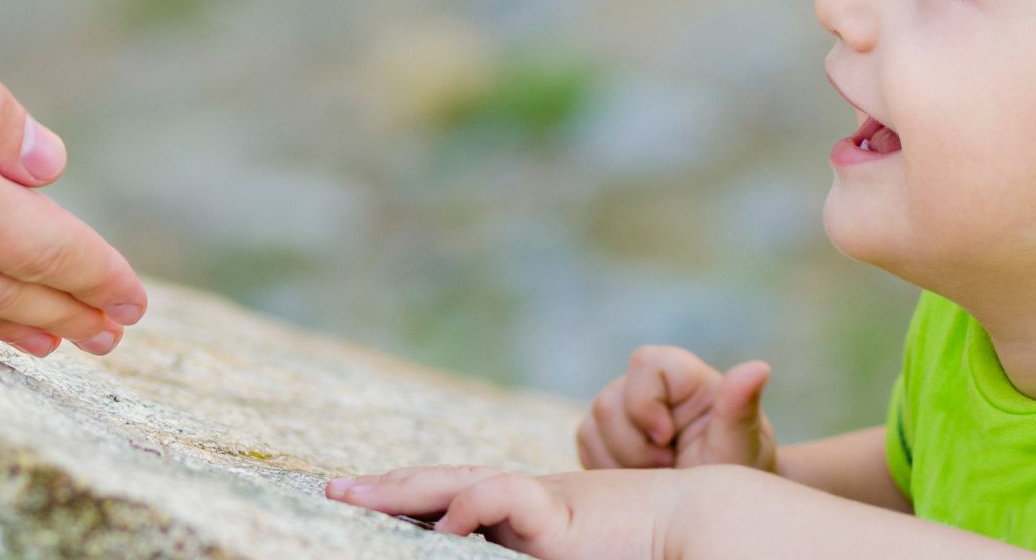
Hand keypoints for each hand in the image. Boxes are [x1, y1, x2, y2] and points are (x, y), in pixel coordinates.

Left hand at [326, 465, 687, 559]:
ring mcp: (537, 502)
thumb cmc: (647, 547)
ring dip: (403, 491)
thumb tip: (467, 536)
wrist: (701, 523)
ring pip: (457, 483)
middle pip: (440, 483)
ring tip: (354, 497)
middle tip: (334, 490)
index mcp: (524, 511)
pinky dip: (470, 509)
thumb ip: (529, 542)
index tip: (362, 499)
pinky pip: (505, 500)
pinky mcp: (558, 514)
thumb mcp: (570, 552)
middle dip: (385, 489)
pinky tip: (441, 526)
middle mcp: (522, 499)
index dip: (407, 495)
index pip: (451, 494)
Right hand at [577, 345, 775, 472]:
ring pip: (591, 426)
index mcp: (685, 377)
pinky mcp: (604, 434)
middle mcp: (649, 387)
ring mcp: (623, 409)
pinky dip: (607, 469)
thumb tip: (760, 367)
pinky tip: (640, 480)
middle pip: (608, 401)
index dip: (645, 402)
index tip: (667, 438)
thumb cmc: (736, 469)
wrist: (718, 501)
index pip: (645, 364)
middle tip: (668, 467)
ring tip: (658, 476)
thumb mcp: (741, 444)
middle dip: (634, 447)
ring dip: (621, 462)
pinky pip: (584, 446)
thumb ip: (740, 407)